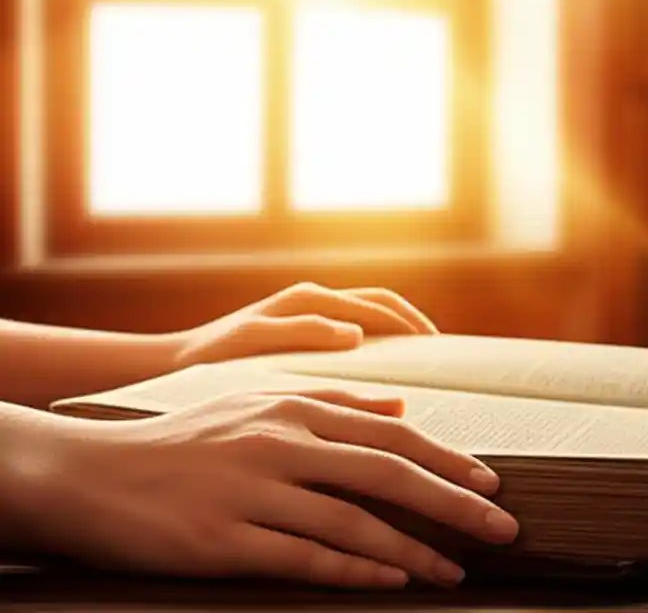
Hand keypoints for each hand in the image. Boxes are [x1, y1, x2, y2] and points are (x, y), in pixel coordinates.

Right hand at [0, 391, 515, 588]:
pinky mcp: (225, 540)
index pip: (391, 433)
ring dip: (416, 550)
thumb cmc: (183, 442)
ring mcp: (253, 491)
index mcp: (293, 408)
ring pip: (355, 520)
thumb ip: (334, 404)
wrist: (91, 475)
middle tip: (504, 528)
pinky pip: (306, 557)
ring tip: (457, 572)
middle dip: (455, 502)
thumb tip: (402, 404)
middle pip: (388, 472)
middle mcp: (281, 443)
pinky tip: (396, 582)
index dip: (447, 459)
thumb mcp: (258, 406)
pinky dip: (358, 571)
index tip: (491, 484)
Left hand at [173, 282, 438, 368]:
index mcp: (308, 299)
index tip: (440, 349)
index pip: (379, 306)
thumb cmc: (210, 358)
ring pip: (371, 317)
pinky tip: (385, 378)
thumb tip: (357, 334)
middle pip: (383, 304)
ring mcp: (309, 315)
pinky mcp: (302, 334)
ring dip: (400, 334)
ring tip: (425, 365)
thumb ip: (303, 332)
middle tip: (444, 356)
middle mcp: (312, 300)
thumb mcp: (252, 341)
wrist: (173, 365)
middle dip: (416, 325)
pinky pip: (353, 334)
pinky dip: (378, 346)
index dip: (413, 326)